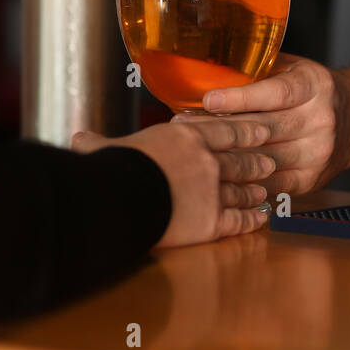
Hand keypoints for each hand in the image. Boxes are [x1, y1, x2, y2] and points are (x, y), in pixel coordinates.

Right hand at [73, 119, 276, 247]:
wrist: (121, 198)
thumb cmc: (114, 169)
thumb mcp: (112, 150)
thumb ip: (102, 145)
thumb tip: (79, 139)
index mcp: (187, 137)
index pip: (225, 130)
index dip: (246, 129)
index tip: (261, 128)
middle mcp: (207, 161)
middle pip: (240, 160)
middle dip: (256, 161)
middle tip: (270, 160)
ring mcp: (213, 191)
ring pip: (242, 189)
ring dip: (255, 189)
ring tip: (265, 189)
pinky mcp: (212, 221)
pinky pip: (239, 220)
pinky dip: (252, 219)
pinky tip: (260, 218)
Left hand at [174, 54, 349, 198]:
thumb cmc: (312, 91)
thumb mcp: (294, 69)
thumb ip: (260, 71)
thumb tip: (207, 67)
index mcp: (314, 86)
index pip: (276, 93)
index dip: (240, 98)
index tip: (208, 99)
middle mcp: (320, 121)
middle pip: (263, 128)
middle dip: (220, 128)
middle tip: (182, 125)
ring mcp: (317, 154)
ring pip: (262, 159)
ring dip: (224, 156)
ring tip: (192, 149)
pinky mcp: (309, 181)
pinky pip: (268, 184)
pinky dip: (241, 180)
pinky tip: (216, 174)